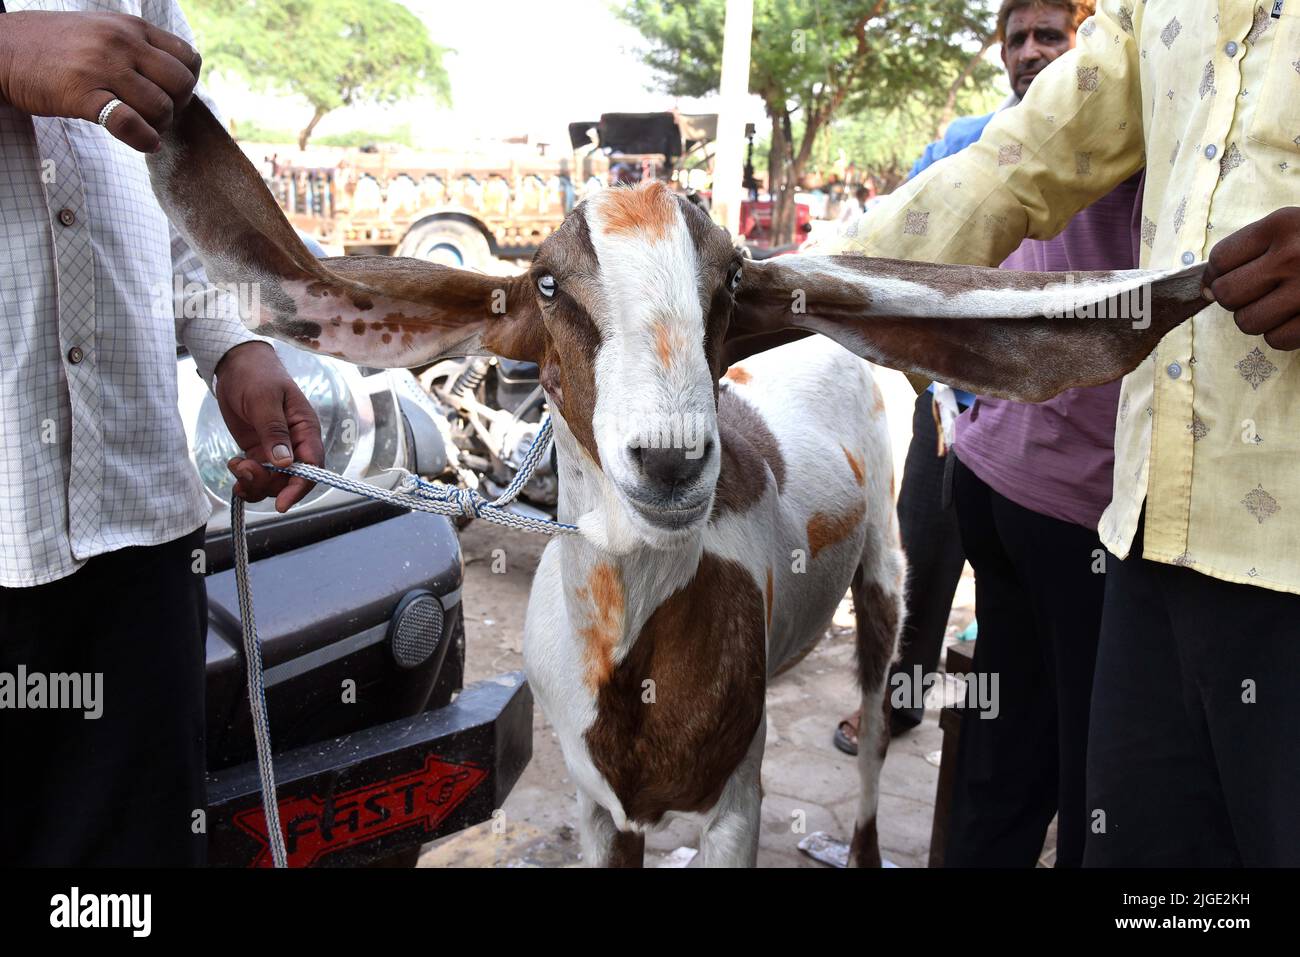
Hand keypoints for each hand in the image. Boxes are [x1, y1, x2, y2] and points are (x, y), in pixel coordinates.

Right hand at [0, 11, 200, 152]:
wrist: (2, 50)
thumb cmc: (56, 47)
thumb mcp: (103, 32)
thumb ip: (138, 48)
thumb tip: (177, 77)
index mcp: (131, 27)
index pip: (188, 58)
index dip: (187, 83)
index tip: (170, 95)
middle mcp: (122, 42)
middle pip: (181, 84)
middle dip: (177, 107)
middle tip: (158, 116)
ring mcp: (102, 67)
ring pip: (161, 107)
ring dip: (159, 126)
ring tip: (143, 127)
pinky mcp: (82, 94)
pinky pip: (131, 124)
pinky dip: (144, 140)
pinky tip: (143, 142)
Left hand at [214, 343, 323, 512]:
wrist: (236, 366)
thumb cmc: (256, 375)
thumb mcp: (263, 400)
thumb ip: (274, 431)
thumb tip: (284, 462)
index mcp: (305, 429)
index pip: (311, 466)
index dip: (299, 487)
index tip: (281, 503)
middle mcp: (295, 444)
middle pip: (290, 480)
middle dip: (267, 484)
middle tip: (244, 470)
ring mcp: (276, 450)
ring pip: (272, 482)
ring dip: (253, 482)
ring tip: (235, 465)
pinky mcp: (259, 451)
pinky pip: (258, 475)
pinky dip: (245, 479)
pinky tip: (234, 467)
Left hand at [1203, 207, 1299, 350]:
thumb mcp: (1295, 226)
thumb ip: (1253, 248)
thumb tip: (1206, 287)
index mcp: (1282, 225)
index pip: (1220, 260)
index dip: (1217, 275)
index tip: (1227, 278)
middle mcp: (1292, 255)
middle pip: (1226, 294)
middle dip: (1235, 299)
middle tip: (1257, 293)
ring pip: (1247, 322)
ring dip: (1258, 318)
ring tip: (1279, 305)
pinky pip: (1277, 339)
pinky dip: (1282, 334)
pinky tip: (1297, 317)